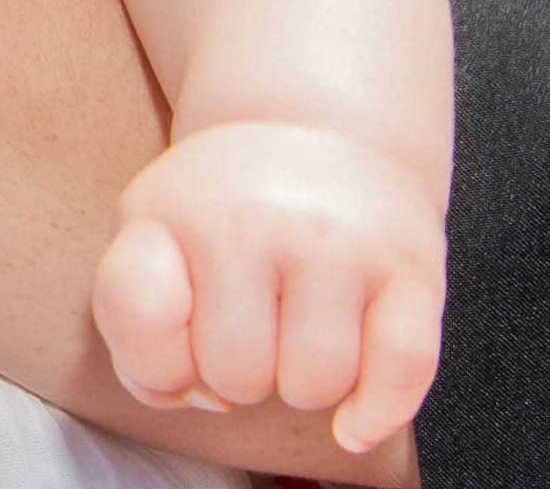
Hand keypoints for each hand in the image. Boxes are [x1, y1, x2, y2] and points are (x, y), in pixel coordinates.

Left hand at [92, 120, 444, 456]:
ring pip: (316, 385)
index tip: (180, 338)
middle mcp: (254, 214)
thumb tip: (201, 400)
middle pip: (237, 375)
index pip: (140, 312)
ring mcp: (337, 237)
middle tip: (253, 328)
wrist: (317, 127)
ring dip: (304, 386)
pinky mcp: (411, 261)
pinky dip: (377, 415)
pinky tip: (353, 422)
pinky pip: (402, 373)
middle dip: (241, 378)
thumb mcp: (149, 237)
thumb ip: (138, 328)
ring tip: (296, 333)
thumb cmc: (223, 212)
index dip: (156, 358)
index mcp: (173, 207)